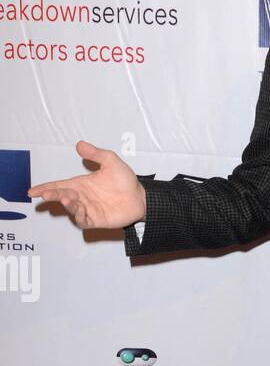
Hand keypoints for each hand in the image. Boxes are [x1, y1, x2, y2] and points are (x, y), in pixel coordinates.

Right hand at [27, 140, 146, 229]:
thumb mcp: (110, 161)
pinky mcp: (96, 220)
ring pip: (71, 209)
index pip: (58, 186)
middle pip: (61, 197)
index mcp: (80, 184)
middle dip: (52, 196)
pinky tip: (79, 209)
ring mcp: (88, 209)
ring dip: (66, 204)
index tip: (32, 191)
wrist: (140, 197)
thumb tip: (79, 145)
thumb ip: (95, 154)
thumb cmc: (126, 181)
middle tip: (46, 194)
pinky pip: (83, 220)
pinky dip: (78, 216)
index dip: (44, 188)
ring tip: (66, 198)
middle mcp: (81, 197)